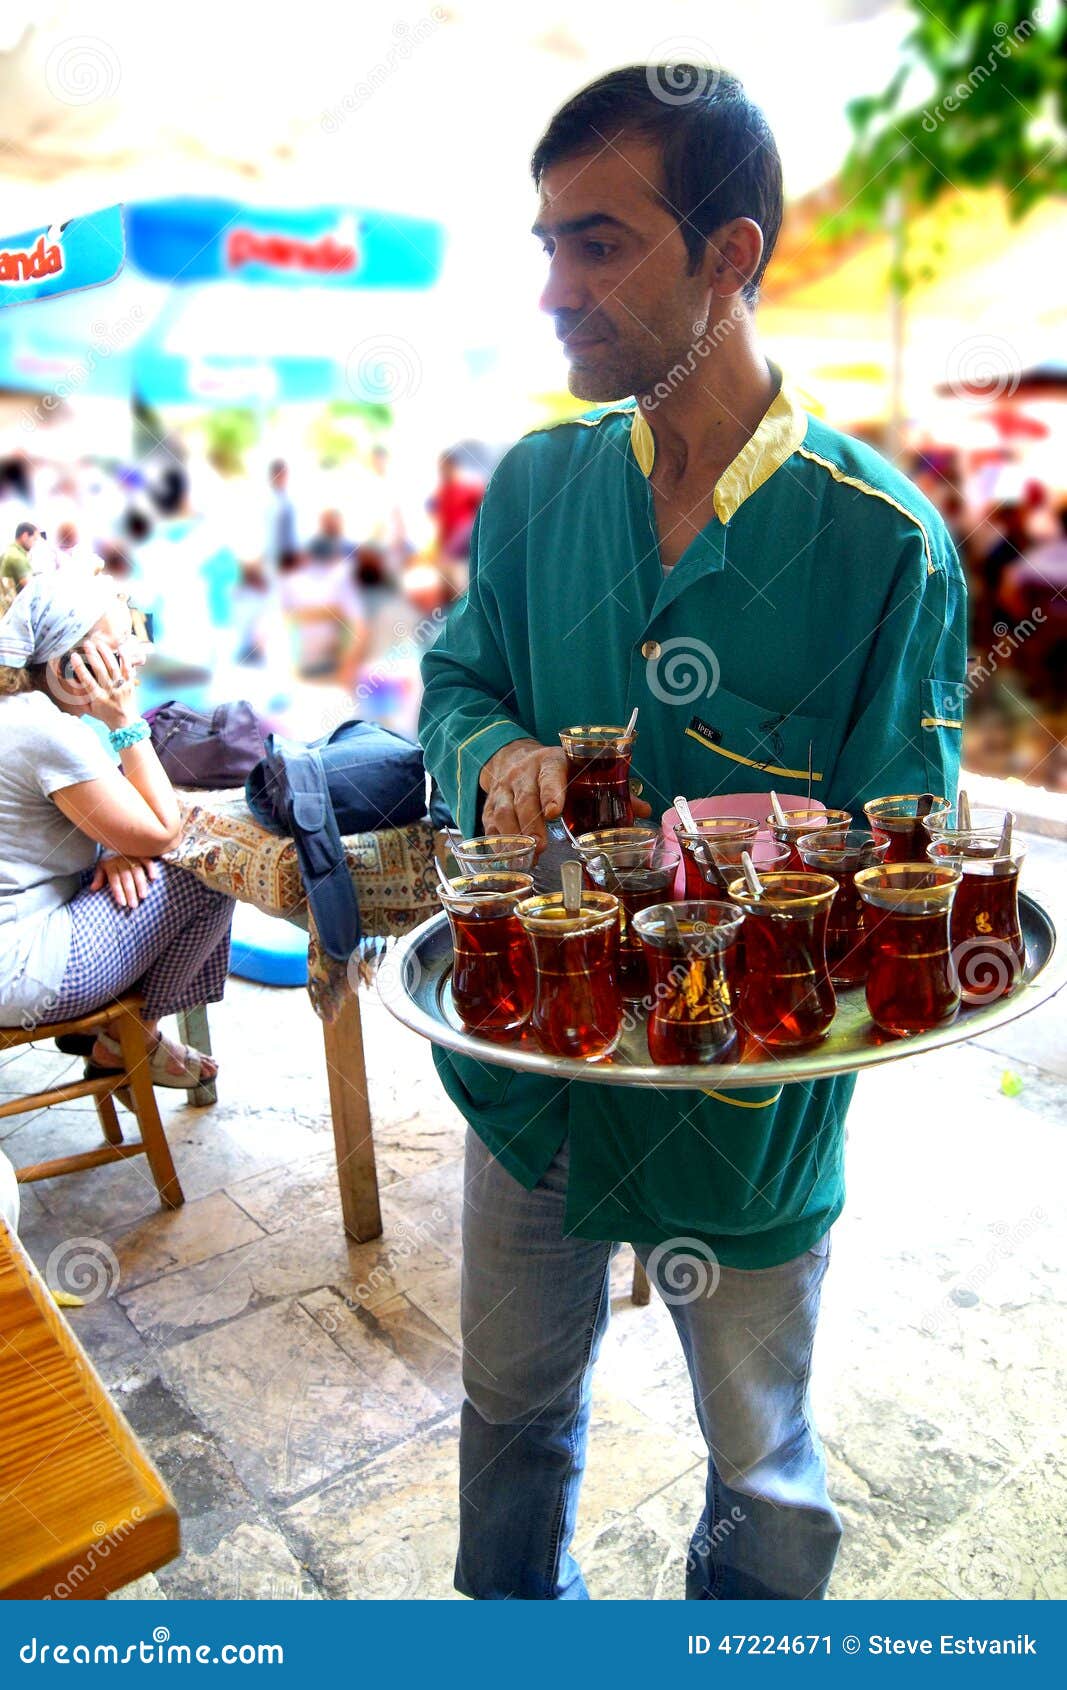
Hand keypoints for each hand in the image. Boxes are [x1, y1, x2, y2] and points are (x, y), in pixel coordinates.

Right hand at [63, 637, 136, 730]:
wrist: (125, 722)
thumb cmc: (103, 714)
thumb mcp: (88, 708)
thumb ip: (79, 696)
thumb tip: (69, 680)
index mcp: (98, 698)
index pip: (87, 681)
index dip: (80, 668)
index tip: (74, 656)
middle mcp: (111, 692)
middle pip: (101, 671)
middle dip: (93, 656)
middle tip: (86, 644)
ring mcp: (122, 687)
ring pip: (114, 667)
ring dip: (105, 654)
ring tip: (98, 643)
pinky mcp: (130, 684)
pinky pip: (128, 669)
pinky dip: (124, 658)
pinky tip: (119, 648)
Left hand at [89, 853, 158, 908]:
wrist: (116, 839)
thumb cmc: (110, 857)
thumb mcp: (101, 866)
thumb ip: (99, 878)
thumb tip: (93, 889)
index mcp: (110, 864)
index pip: (114, 880)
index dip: (118, 892)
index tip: (123, 903)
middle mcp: (121, 860)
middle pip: (126, 878)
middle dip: (130, 892)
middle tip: (134, 905)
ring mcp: (132, 856)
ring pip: (137, 872)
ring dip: (141, 884)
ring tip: (143, 896)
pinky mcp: (141, 853)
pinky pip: (147, 861)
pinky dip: (151, 869)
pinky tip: (154, 878)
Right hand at [479, 737, 650, 853]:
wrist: (515, 758)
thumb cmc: (558, 771)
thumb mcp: (581, 772)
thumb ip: (612, 791)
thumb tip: (644, 809)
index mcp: (551, 761)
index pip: (550, 774)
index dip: (552, 792)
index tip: (555, 812)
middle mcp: (524, 772)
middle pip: (524, 797)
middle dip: (532, 823)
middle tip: (541, 845)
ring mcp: (504, 787)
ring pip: (504, 810)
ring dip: (514, 834)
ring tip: (526, 854)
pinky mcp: (491, 803)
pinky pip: (490, 822)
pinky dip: (496, 840)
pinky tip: (505, 854)